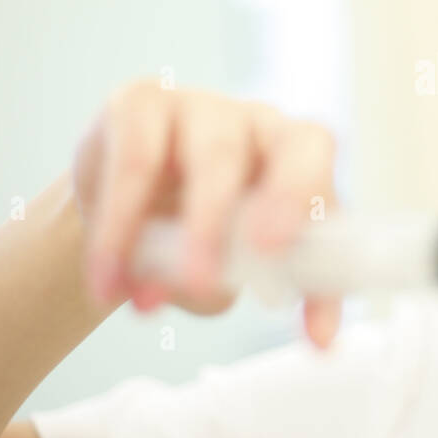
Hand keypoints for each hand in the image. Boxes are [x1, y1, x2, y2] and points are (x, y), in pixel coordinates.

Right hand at [70, 79, 343, 347]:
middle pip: (290, 149)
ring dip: (184, 236)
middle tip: (224, 278)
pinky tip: (108, 279)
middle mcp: (264, 123)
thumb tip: (319, 334)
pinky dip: (118, 230)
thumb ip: (279, 286)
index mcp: (302, 160)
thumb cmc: (199, 236)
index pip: (330, 178)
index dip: (320, 217)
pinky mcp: (141, 104)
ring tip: (148, 303)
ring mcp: (204, 106)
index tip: (300, 281)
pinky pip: (136, 161)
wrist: (118, 214)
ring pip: (212, 157)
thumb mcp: (243, 269)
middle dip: (277, 210)